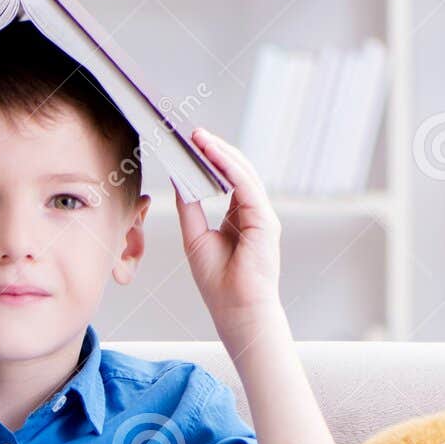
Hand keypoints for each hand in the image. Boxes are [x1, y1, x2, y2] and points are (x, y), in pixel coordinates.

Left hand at [175, 127, 282, 329]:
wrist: (237, 311)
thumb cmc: (219, 284)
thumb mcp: (195, 238)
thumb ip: (190, 208)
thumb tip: (179, 179)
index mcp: (239, 217)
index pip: (226, 179)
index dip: (209, 160)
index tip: (189, 144)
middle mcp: (253, 212)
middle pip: (236, 171)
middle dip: (214, 150)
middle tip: (191, 132)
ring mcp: (262, 215)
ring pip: (242, 173)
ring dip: (219, 152)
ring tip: (198, 136)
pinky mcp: (265, 220)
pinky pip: (246, 185)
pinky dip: (228, 166)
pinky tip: (211, 153)